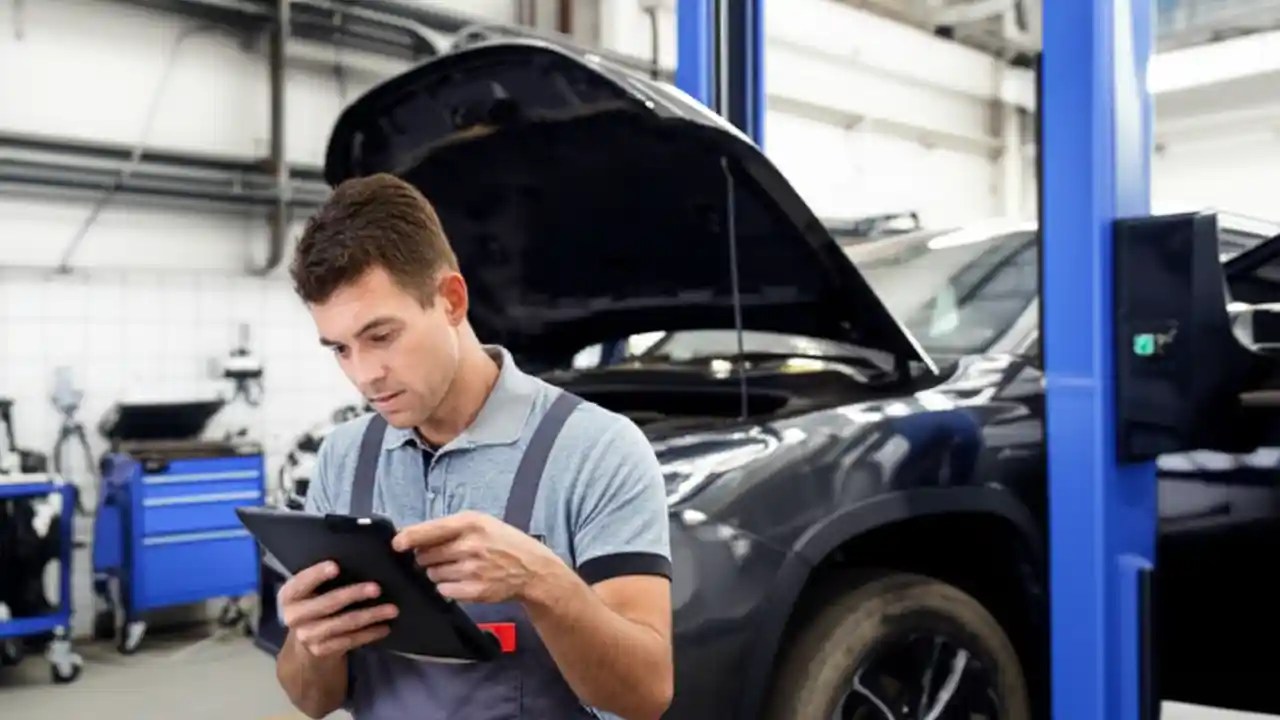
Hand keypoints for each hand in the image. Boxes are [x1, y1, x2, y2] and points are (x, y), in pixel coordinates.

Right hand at [278, 560, 398, 657]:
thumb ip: (324, 577)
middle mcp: (293, 616)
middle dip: (354, 594)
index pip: (301, 582)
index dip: (317, 574)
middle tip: (377, 588)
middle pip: (327, 604)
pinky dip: (369, 633)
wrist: (306, 642)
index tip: (336, 566)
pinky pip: (350, 641)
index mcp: (289, 595)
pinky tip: (385, 627)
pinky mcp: (321, 651)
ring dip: (370, 616)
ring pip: (343, 624)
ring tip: (392, 609)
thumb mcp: (312, 590)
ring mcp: (307, 636)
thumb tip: (359, 558)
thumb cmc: (315, 603)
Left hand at [392, 510, 562, 603]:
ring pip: (432, 574)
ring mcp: (472, 570)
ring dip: (437, 572)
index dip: (407, 538)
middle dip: (426, 557)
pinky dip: (447, 587)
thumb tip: (412, 538)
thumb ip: (449, 528)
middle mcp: (470, 545)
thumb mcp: (482, 523)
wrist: (532, 570)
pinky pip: (443, 590)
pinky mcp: (474, 591)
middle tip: (443, 556)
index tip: (396, 544)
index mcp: (471, 523)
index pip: (429, 530)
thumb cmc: (504, 543)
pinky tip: (463, 581)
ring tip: (458, 568)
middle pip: (426, 555)